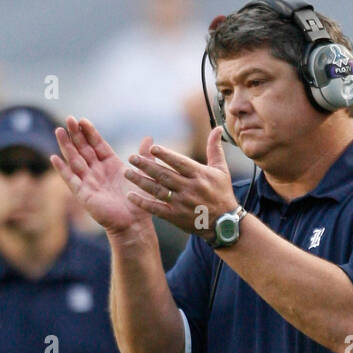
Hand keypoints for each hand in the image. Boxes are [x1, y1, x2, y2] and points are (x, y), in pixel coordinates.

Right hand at [51, 116, 152, 235]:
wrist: (134, 223)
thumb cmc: (139, 201)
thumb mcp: (142, 174)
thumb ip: (142, 156)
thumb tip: (149, 139)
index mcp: (110, 165)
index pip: (97, 144)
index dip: (89, 132)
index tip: (82, 120)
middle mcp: (97, 172)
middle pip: (83, 149)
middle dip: (76, 134)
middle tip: (68, 119)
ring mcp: (89, 182)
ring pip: (75, 160)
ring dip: (66, 146)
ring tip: (58, 131)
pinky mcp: (84, 194)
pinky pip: (71, 180)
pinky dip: (62, 170)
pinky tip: (54, 158)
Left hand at [123, 126, 237, 239]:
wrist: (225, 224)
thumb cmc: (222, 194)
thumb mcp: (221, 170)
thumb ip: (214, 148)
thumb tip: (217, 128)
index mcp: (199, 175)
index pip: (179, 163)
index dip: (165, 155)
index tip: (152, 148)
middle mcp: (189, 189)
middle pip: (164, 175)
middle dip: (146, 166)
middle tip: (131, 157)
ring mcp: (182, 204)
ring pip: (157, 191)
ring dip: (140, 181)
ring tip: (127, 173)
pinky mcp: (176, 218)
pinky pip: (157, 209)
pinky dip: (143, 203)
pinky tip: (131, 196)